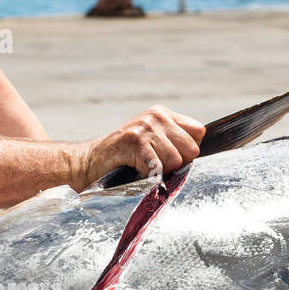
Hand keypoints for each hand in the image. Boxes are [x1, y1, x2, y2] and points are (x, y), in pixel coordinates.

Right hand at [84, 105, 205, 184]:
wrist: (90, 162)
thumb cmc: (124, 158)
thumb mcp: (152, 142)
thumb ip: (175, 143)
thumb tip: (197, 155)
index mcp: (163, 114)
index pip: (199, 132)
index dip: (188, 151)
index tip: (168, 157)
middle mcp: (156, 116)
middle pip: (191, 149)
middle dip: (176, 164)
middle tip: (154, 164)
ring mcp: (145, 127)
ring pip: (176, 160)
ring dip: (160, 171)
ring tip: (142, 166)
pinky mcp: (135, 141)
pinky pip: (158, 166)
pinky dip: (148, 175)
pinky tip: (135, 169)